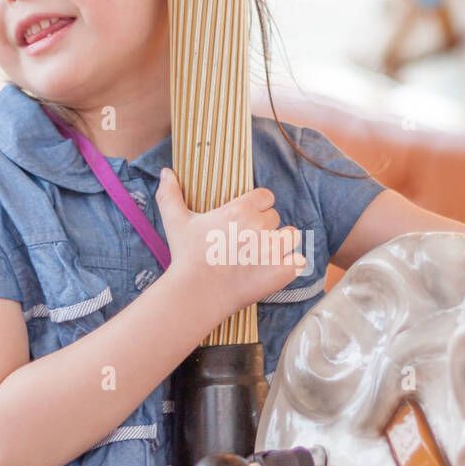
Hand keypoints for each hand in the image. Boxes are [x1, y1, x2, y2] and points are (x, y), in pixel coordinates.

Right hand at [155, 167, 306, 319]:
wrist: (196, 293)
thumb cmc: (186, 256)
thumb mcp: (175, 222)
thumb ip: (170, 194)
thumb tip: (166, 172)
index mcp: (240, 209)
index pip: (266, 196)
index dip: (258, 206)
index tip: (247, 219)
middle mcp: (260, 225)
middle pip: (275, 217)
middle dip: (265, 227)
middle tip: (247, 242)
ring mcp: (273, 249)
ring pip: (291, 236)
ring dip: (281, 243)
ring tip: (264, 254)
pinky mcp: (281, 271)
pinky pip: (299, 261)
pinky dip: (291, 265)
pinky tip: (276, 269)